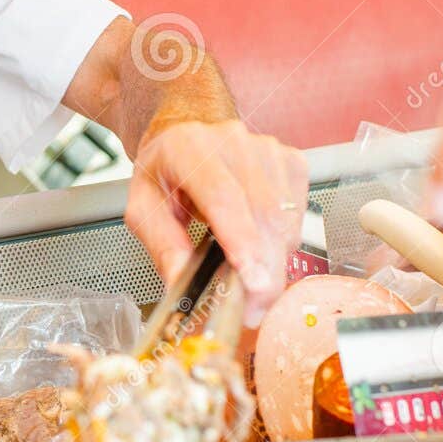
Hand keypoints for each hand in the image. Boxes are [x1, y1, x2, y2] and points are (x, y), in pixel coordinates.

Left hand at [125, 119, 306, 325]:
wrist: (186, 132)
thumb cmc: (165, 171)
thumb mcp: (144, 208)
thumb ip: (163, 245)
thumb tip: (181, 282)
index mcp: (188, 149)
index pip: (223, 197)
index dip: (242, 241)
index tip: (252, 281)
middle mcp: (232, 143)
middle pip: (263, 212)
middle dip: (265, 269)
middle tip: (252, 308)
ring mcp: (266, 149)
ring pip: (286, 217)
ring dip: (275, 259)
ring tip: (250, 276)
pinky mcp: (289, 161)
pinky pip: (298, 213)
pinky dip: (284, 240)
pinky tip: (260, 243)